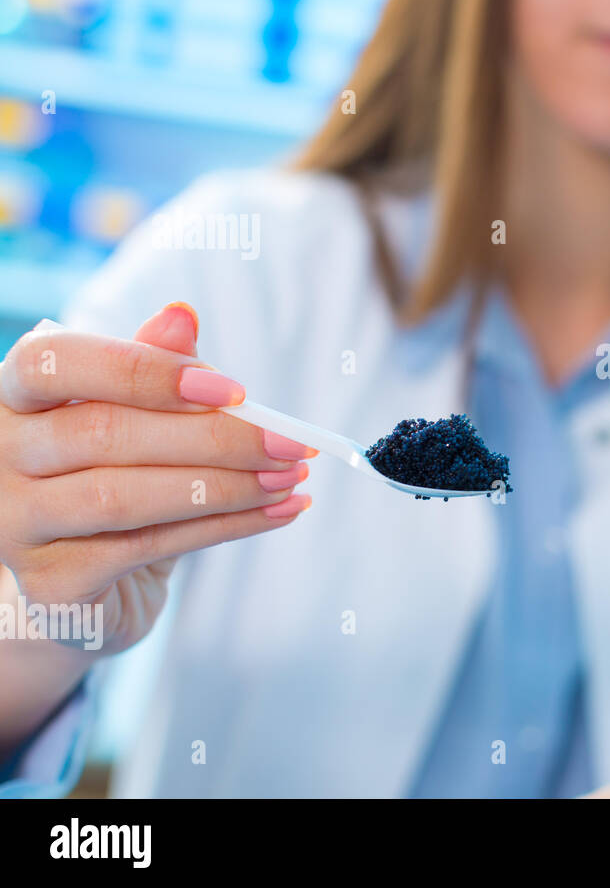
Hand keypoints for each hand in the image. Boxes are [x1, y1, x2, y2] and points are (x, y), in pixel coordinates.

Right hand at [0, 303, 312, 751]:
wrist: (87, 584)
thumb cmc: (111, 477)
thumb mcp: (130, 419)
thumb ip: (150, 367)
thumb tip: (182, 316)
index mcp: (13, 398)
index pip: (54, 364)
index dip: (143, 371)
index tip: (233, 389)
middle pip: (103, 434)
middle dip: (214, 437)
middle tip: (290, 442)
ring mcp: (15, 526)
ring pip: (125, 497)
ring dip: (226, 486)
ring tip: (290, 477)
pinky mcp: (53, 584)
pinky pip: (149, 548)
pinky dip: (225, 528)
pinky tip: (279, 512)